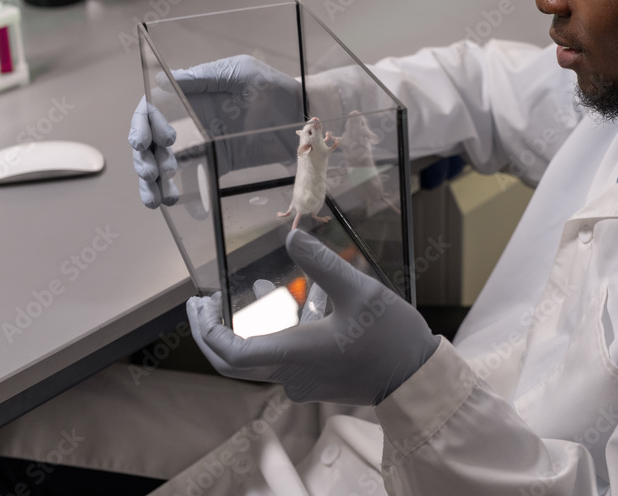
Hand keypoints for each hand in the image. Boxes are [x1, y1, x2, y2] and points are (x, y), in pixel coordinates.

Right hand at [129, 55, 302, 207]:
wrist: (301, 113)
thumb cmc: (272, 85)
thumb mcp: (238, 73)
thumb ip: (203, 78)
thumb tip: (161, 82)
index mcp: (189, 97)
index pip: (151, 111)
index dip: (142, 126)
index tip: (146, 142)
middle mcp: (190, 121)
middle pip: (152, 143)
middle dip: (144, 160)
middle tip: (152, 173)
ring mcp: (204, 145)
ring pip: (166, 165)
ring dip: (155, 183)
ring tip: (157, 198)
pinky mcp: (219, 164)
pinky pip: (194, 180)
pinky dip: (181, 193)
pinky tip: (172, 203)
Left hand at [187, 230, 439, 405]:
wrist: (417, 379)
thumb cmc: (391, 336)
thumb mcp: (360, 290)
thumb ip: (322, 263)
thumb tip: (291, 235)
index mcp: (293, 354)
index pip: (229, 353)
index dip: (206, 329)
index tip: (200, 303)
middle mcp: (291, 375)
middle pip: (233, 361)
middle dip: (211, 332)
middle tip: (202, 303)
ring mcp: (304, 382)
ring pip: (260, 356)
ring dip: (250, 326)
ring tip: (253, 289)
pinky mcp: (318, 381)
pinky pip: (286, 356)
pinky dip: (281, 329)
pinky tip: (306, 297)